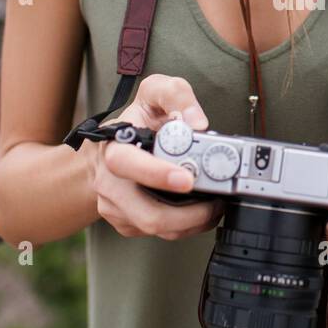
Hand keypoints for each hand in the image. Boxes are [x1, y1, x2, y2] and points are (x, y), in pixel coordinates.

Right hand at [84, 73, 223, 240]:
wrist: (109, 147)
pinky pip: (160, 235)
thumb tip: (197, 123)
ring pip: (159, 230)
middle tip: (218, 201)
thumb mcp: (154, 92)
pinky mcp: (127, 224)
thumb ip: (176, 95)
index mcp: (115, 149)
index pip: (130, 165)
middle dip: (191, 215)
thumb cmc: (136, 120)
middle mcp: (111, 183)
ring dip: (194, 222)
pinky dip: (187, 227)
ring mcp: (117, 207)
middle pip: (149, 215)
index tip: (188, 179)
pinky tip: (199, 210)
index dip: (158, 175)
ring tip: (215, 205)